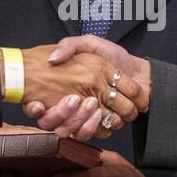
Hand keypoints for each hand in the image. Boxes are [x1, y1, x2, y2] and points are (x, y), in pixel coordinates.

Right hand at [17, 44, 147, 139]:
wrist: (140, 71)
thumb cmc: (113, 54)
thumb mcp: (87, 43)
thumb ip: (69, 46)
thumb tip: (52, 58)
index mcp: (66, 88)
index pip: (40, 107)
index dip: (36, 109)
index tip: (38, 105)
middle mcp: (74, 105)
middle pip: (58, 122)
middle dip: (64, 113)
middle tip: (74, 99)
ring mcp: (88, 116)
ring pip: (76, 129)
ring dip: (82, 119)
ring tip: (90, 104)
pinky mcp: (103, 124)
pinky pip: (95, 133)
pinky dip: (97, 126)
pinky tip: (98, 114)